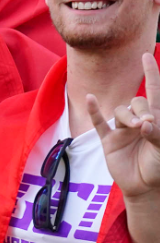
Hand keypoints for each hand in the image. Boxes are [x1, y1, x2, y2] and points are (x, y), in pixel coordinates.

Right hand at [88, 53, 159, 199]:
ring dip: (126, 117)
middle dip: (141, 109)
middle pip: (136, 102)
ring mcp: (122, 130)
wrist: (146, 187)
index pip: (154, 91)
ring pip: (120, 111)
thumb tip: (144, 121)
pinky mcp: (109, 140)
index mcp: (155, 119)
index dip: (151, 73)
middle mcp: (138, 120)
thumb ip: (157, 132)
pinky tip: (89, 99)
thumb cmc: (159, 166)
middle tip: (147, 124)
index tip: (147, 54)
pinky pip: (99, 122)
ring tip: (135, 130)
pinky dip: (94, 111)